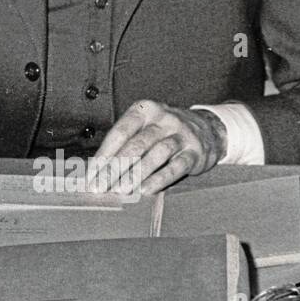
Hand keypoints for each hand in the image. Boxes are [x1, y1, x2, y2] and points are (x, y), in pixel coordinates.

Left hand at [88, 100, 226, 195]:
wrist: (208, 129)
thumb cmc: (164, 131)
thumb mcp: (144, 126)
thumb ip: (124, 142)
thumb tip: (97, 169)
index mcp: (145, 109)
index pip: (120, 132)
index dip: (104, 154)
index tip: (91, 175)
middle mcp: (163, 119)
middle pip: (136, 144)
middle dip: (115, 168)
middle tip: (101, 187)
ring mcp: (181, 134)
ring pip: (156, 154)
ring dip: (136, 174)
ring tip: (121, 190)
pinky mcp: (196, 152)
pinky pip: (176, 166)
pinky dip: (159, 179)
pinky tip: (145, 190)